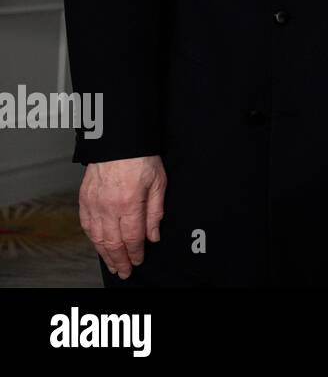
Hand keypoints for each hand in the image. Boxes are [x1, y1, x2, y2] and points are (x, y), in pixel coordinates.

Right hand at [79, 155, 166, 278]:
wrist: (118, 140)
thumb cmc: (141, 158)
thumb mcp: (158, 183)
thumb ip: (155, 212)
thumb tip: (153, 236)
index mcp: (129, 204)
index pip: (132, 237)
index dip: (135, 253)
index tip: (139, 261)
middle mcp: (108, 207)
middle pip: (113, 242)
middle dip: (120, 260)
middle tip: (124, 272)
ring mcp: (94, 204)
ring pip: (97, 237)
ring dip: (105, 254)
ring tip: (112, 264)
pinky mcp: (84, 199)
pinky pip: (87, 225)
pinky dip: (92, 238)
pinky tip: (98, 245)